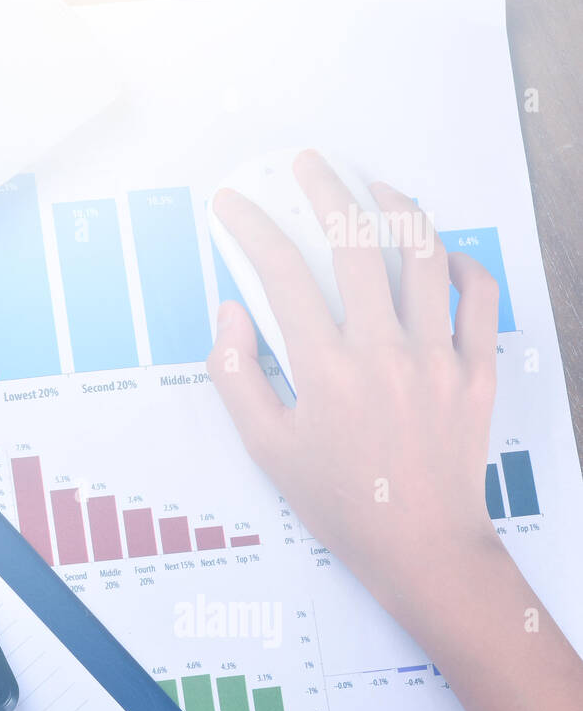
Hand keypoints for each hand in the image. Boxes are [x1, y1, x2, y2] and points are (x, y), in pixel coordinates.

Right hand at [206, 150, 502, 623]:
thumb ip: (237, 376)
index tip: (234, 203)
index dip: (252, 228)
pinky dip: (461, 264)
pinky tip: (439, 252)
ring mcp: (436, 356)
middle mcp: (382, 351)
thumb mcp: (267, 448)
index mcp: (325, 370)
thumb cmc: (341, 502)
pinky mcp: (475, 369)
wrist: (421, 546)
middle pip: (354, 245)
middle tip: (309, 164)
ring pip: (422, 256)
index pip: (282, 275)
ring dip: (396, 209)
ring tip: (375, 185)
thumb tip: (233, 314)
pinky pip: (478, 298)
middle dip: (326, 192)